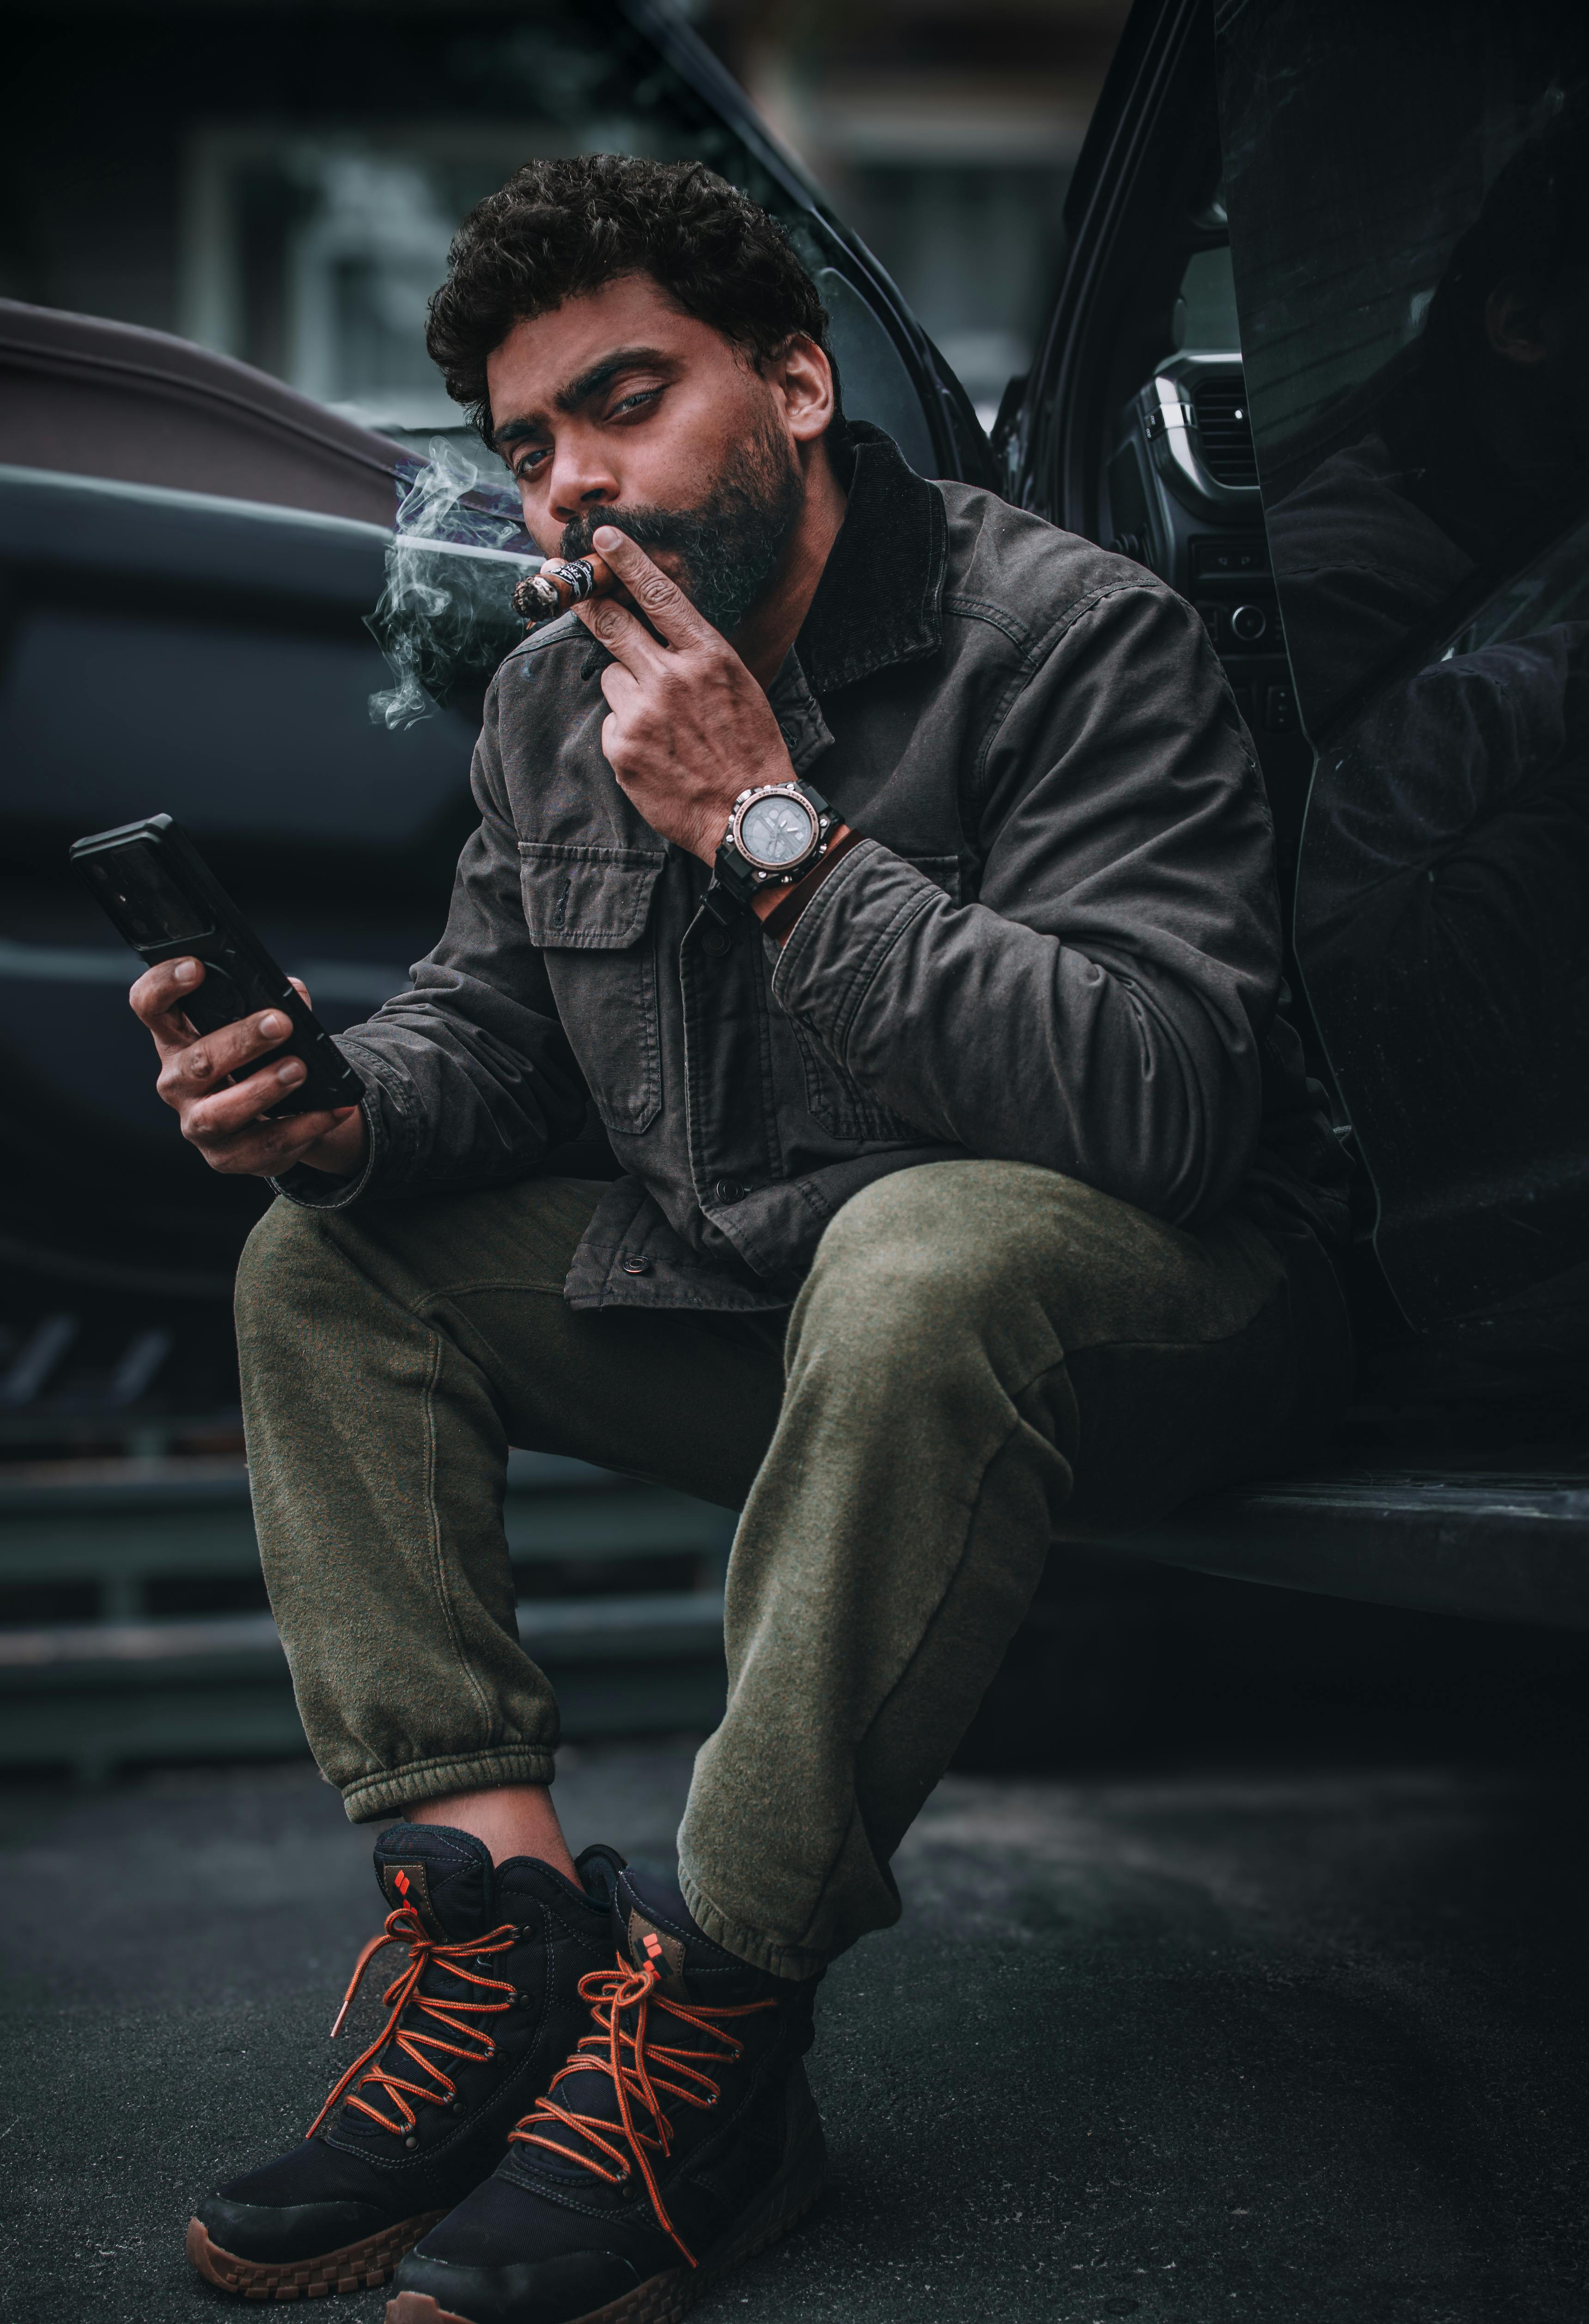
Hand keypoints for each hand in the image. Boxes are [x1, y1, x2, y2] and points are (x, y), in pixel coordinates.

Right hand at [130, 958, 367, 1179]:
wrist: (279, 1115)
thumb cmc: (261, 1059)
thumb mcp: (263, 1025)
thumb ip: (274, 1003)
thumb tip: (293, 993)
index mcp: (177, 1038)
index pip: (150, 1006)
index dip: (164, 985)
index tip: (196, 967)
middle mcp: (177, 1082)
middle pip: (197, 1061)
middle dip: (240, 1041)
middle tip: (280, 1023)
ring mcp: (197, 1123)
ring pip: (219, 1113)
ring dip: (263, 1090)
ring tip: (300, 1069)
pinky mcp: (226, 1157)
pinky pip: (264, 1146)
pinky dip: (304, 1126)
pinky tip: (333, 1108)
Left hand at [574, 525, 794, 862]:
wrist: (748, 815)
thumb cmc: (749, 750)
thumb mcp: (737, 687)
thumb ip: (695, 656)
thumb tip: (656, 631)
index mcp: (707, 656)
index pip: (658, 594)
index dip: (626, 560)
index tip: (602, 537)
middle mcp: (671, 677)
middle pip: (612, 623)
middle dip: (589, 604)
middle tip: (568, 588)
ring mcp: (642, 713)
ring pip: (611, 678)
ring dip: (626, 691)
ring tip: (661, 724)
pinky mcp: (621, 747)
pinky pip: (611, 722)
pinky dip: (626, 734)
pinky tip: (656, 754)